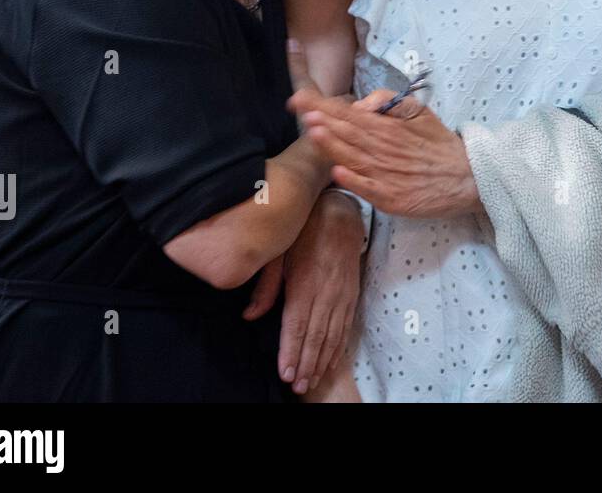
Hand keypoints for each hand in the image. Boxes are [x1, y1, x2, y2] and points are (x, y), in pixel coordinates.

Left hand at [243, 189, 363, 393]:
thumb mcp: (279, 252)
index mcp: (304, 283)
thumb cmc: (304, 231)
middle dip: (306, 364)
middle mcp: (325, 293)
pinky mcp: (351, 295)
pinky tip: (330, 361)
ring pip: (332, 335)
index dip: (291, 351)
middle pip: (315, 336)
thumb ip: (265, 285)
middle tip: (299, 387)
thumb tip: (249, 315)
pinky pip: (345, 327)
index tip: (285, 373)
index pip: (296, 325)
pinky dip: (337, 348)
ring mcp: (341, 296)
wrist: (340, 214)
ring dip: (321, 361)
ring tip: (312, 381)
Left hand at [288, 87, 480, 217]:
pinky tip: (337, 173)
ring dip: (333, 144)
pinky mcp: (392, 198)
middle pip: (348, 132)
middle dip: (321, 119)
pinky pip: (370, 188)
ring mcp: (387, 175)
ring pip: (355, 157)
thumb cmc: (437, 145)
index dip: (324, 106)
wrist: (466, 177)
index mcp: (389, 127)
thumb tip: (361, 103)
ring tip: (312, 131)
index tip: (300, 98)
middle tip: (298, 108)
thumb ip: (390, 102)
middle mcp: (385, 149)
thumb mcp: (419, 112)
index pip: (350, 114)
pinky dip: (354, 180)